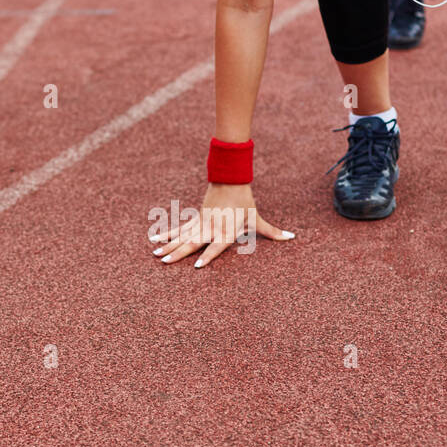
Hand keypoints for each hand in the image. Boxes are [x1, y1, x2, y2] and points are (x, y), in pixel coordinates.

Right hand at [149, 183, 293, 268]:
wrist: (230, 179)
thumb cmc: (244, 202)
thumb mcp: (257, 218)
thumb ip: (272, 232)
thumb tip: (292, 238)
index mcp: (225, 230)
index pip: (216, 246)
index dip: (208, 256)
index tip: (198, 266)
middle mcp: (211, 228)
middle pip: (192, 242)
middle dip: (178, 253)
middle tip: (165, 262)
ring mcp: (201, 223)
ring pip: (182, 236)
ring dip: (168, 246)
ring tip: (155, 255)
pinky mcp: (195, 219)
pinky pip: (179, 229)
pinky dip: (167, 234)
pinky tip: (155, 240)